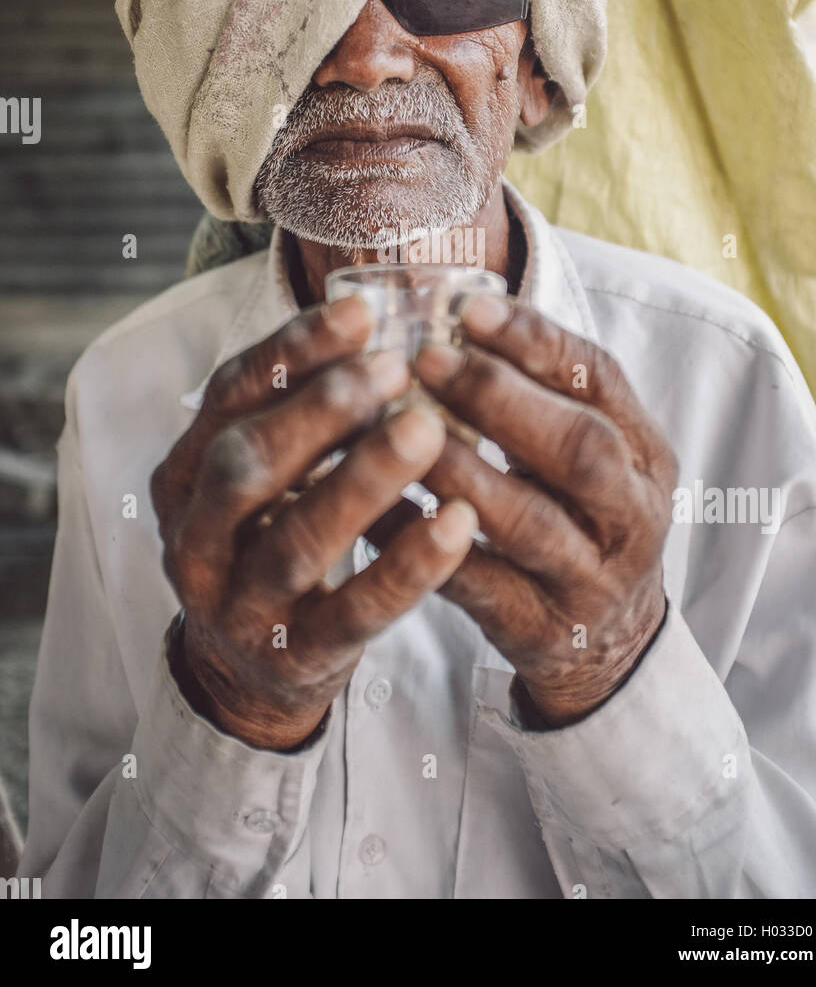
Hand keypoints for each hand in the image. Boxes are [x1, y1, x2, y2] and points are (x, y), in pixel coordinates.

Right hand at [150, 294, 475, 749]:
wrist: (247, 674)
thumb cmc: (272, 539)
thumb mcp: (268, 476)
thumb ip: (304, 413)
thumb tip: (381, 326)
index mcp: (185, 475)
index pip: (229, 396)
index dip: (293, 351)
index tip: (362, 312)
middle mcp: (197, 538)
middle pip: (247, 463)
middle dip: (321, 409)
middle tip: (396, 367)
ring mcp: (239, 605)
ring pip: (296, 540)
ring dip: (363, 480)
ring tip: (426, 429)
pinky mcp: (293, 658)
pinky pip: (354, 612)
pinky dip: (407, 567)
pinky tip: (458, 524)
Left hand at [412, 294, 677, 726]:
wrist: (609, 642)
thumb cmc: (580, 518)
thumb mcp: (592, 454)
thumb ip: (544, 393)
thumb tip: (457, 309)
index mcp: (646, 452)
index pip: (601, 380)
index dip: (535, 340)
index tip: (467, 308)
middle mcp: (632, 513)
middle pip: (581, 448)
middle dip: (500, 398)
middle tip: (425, 360)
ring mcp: (593, 578)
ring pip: (529, 521)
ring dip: (459, 470)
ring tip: (395, 431)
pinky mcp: (542, 630)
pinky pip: (479, 587)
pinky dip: (425, 548)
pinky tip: (375, 513)